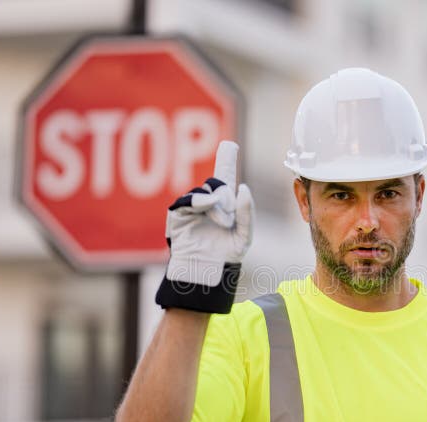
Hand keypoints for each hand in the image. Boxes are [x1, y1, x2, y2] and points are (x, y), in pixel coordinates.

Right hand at [155, 141, 253, 312]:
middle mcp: (208, 202)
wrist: (205, 271)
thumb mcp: (244, 235)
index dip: (226, 159)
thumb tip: (241, 187)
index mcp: (225, 204)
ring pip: (204, 190)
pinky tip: (205, 209)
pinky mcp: (178, 213)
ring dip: (215, 204)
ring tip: (219, 222)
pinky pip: (188, 199)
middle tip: (227, 217)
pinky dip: (199, 201)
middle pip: (217, 181)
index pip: (226, 176)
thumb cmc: (225, 256)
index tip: (230, 144)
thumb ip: (247, 212)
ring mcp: (192, 207)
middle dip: (225, 197)